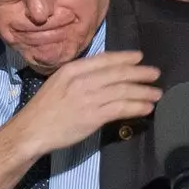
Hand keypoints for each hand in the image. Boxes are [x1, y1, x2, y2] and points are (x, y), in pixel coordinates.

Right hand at [11, 51, 161, 154]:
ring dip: (143, 91)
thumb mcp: (58, 83)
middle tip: (155, 74)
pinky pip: (121, 108)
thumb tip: (102, 77)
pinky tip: (146, 107)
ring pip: (123, 90)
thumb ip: (79, 78)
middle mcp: (83, 80)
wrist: (31, 130)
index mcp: (73, 69)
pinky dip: (136, 107)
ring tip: (157, 93)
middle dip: (140, 73)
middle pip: (118, 73)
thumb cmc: (42, 109)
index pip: (105, 59)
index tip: (139, 57)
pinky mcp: (94, 116)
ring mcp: (89, 97)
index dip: (125, 58)